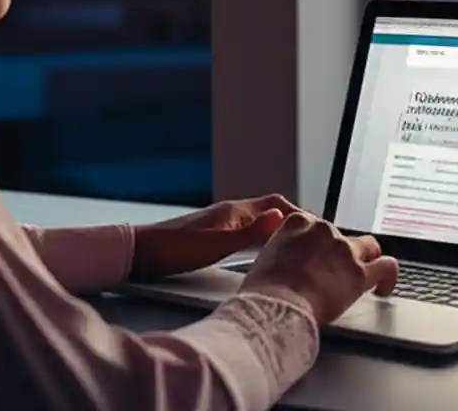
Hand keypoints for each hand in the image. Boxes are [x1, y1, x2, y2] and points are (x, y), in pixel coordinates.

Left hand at [129, 194, 301, 280]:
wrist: (140, 252)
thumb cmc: (175, 249)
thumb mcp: (217, 245)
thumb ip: (251, 233)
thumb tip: (283, 217)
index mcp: (235, 211)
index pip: (276, 204)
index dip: (298, 213)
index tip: (316, 228)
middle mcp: (231, 213)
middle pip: (270, 210)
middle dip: (292, 221)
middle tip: (310, 239)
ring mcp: (221, 223)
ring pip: (259, 221)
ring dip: (277, 229)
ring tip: (293, 246)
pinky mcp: (212, 234)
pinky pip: (247, 231)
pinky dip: (262, 237)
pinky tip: (262, 253)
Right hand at [240, 213, 398, 324]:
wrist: (275, 306)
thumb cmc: (263, 292)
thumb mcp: (262, 259)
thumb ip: (279, 252)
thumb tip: (284, 265)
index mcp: (297, 224)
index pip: (314, 224)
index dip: (318, 242)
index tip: (317, 254)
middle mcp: (323, 231)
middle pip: (341, 236)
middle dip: (339, 254)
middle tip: (333, 274)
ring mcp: (344, 250)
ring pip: (368, 246)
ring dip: (366, 259)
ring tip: (365, 275)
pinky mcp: (360, 272)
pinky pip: (387, 267)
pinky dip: (389, 277)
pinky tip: (383, 288)